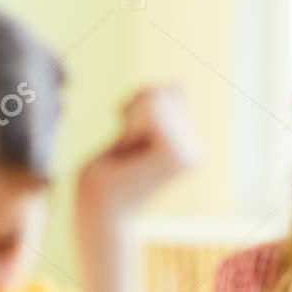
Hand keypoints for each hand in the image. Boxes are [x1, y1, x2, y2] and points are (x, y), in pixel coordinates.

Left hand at [76, 84, 196, 231]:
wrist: (98, 207)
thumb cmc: (106, 173)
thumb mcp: (130, 128)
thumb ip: (152, 105)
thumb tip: (178, 84)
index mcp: (186, 147)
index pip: (167, 92)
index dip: (137, 106)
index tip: (126, 136)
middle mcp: (194, 151)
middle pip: (162, 92)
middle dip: (133, 111)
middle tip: (123, 148)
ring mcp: (189, 154)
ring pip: (156, 98)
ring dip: (131, 117)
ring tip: (125, 150)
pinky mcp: (177, 154)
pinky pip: (153, 108)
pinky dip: (131, 121)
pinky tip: (126, 149)